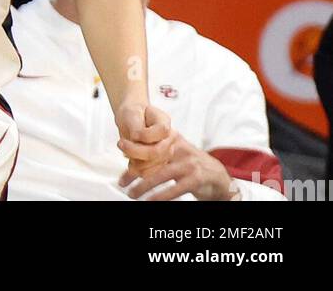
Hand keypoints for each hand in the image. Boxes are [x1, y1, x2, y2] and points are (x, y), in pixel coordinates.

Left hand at [115, 102, 172, 167]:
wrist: (132, 119)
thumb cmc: (132, 113)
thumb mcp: (131, 113)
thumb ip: (136, 127)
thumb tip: (135, 141)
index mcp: (165, 121)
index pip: (162, 131)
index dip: (146, 135)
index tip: (132, 133)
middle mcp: (169, 139)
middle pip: (157, 152)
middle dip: (135, 151)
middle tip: (120, 143)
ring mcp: (165, 153)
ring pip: (152, 165)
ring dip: (134, 160)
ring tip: (124, 150)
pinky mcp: (158, 164)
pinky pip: (148, 173)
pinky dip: (136, 169)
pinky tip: (129, 162)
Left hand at [119, 132, 237, 200]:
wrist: (218, 175)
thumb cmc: (192, 164)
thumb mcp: (175, 152)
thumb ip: (159, 153)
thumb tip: (132, 158)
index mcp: (173, 138)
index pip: (148, 146)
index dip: (132, 155)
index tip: (121, 165)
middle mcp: (180, 148)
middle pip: (151, 160)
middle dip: (134, 172)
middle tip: (122, 182)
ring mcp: (189, 163)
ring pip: (160, 175)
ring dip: (144, 186)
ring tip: (132, 194)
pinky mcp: (196, 178)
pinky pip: (174, 188)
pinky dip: (161, 196)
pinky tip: (151, 201)